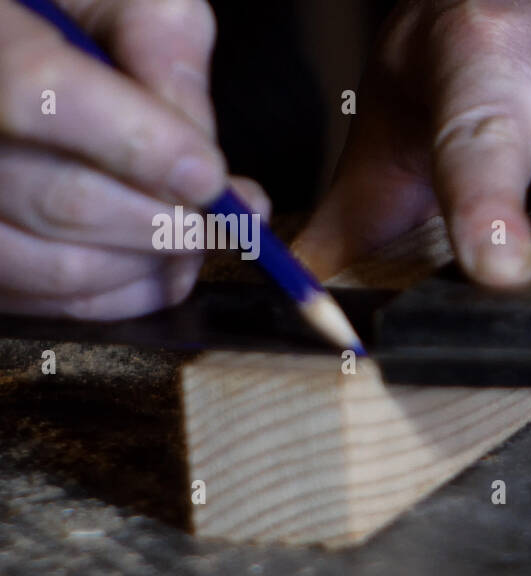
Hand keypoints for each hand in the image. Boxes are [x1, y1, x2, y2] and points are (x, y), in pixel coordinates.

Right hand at [0, 0, 267, 319]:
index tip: (209, 174)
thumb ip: (164, 47)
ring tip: (197, 240)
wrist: (23, 41)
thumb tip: (198, 148)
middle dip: (164, 222)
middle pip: (58, 200)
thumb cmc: (75, 12)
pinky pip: (46, 304)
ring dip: (150, 268)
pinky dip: (122, 297)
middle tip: (219, 217)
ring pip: (53, 267)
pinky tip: (158, 265)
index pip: (40, 98)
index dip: (140, 146)